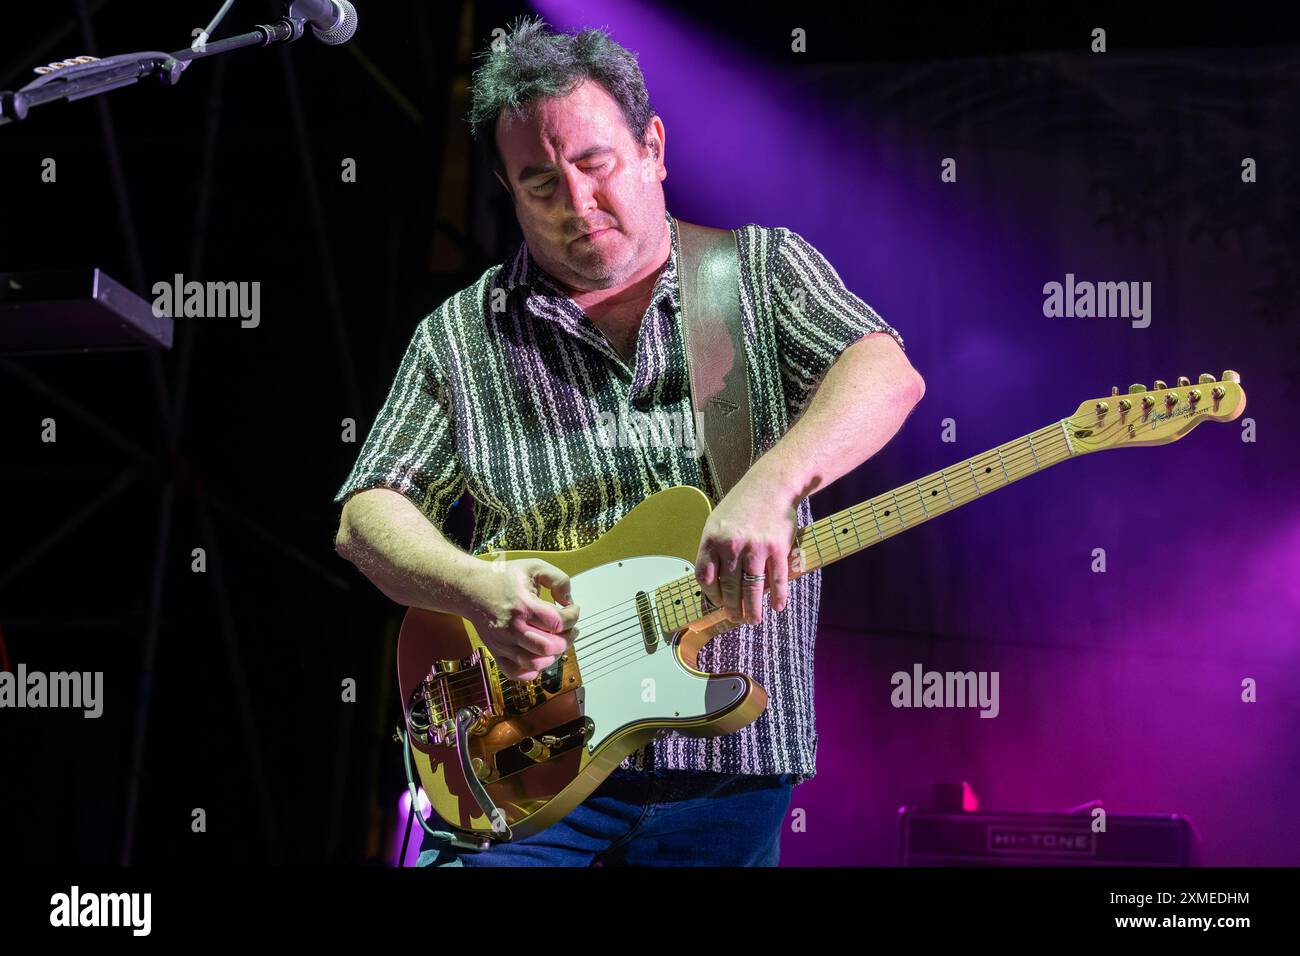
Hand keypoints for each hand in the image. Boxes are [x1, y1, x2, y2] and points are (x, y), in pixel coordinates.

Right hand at [463, 557, 579, 680]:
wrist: (471, 588)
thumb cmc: (502, 578)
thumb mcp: (534, 566)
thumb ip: (558, 579)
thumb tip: (568, 600)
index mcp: (524, 606)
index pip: (558, 622)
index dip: (573, 616)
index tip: (572, 609)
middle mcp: (513, 627)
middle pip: (550, 647)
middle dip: (567, 639)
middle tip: (569, 629)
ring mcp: (503, 643)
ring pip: (536, 663)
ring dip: (553, 655)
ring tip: (556, 642)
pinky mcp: (496, 652)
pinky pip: (515, 672)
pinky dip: (531, 671)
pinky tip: (538, 658)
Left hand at [695, 474, 797, 624]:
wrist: (772, 485)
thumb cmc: (743, 504)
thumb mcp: (718, 521)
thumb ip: (714, 549)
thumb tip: (712, 580)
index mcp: (712, 540)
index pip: (705, 578)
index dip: (711, 596)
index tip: (717, 603)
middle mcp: (731, 546)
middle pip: (729, 588)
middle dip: (732, 608)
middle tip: (736, 618)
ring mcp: (755, 548)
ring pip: (751, 589)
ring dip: (753, 610)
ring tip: (753, 619)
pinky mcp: (777, 549)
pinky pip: (776, 580)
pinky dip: (777, 597)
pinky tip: (777, 607)